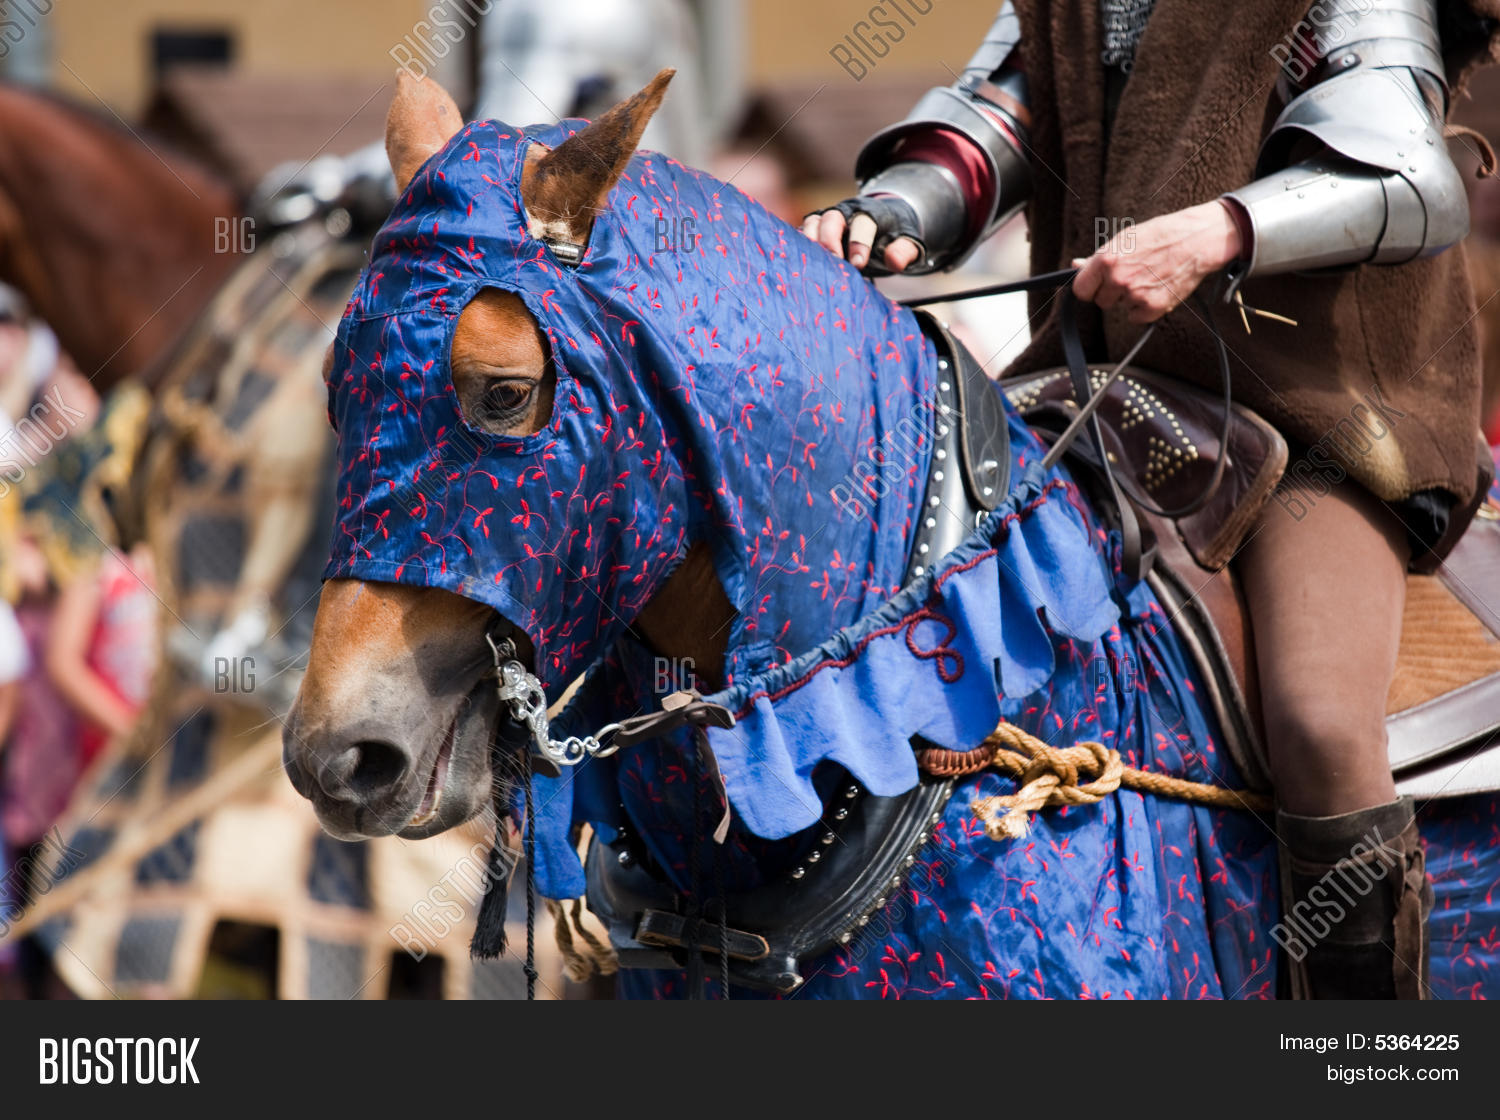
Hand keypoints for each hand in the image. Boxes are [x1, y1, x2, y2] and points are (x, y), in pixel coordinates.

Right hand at [800, 207, 921, 272]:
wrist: (882, 220)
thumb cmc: (894, 236)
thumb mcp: (908, 243)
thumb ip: (904, 251)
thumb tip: (895, 262)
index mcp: (872, 214)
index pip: (863, 224)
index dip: (859, 242)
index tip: (858, 264)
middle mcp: (846, 212)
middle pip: (831, 218)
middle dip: (829, 240)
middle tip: (833, 262)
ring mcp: (828, 219)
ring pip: (812, 223)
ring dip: (809, 241)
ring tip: (810, 263)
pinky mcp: (815, 229)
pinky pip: (801, 233)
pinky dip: (798, 245)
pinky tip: (799, 262)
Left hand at [1071, 201, 1243, 323]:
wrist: (1197, 240)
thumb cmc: (1162, 235)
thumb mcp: (1125, 239)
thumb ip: (1098, 258)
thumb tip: (1075, 266)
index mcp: (1107, 260)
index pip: (1080, 290)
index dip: (1089, 288)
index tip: (1097, 286)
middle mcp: (1118, 279)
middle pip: (1100, 301)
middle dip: (1112, 292)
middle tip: (1132, 275)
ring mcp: (1135, 295)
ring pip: (1121, 307)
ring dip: (1130, 298)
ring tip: (1149, 277)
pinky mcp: (1152, 308)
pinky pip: (1137, 317)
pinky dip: (1145, 308)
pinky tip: (1157, 288)